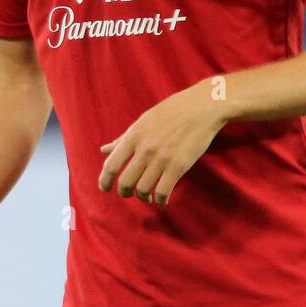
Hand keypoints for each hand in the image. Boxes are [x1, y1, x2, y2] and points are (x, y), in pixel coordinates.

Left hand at [98, 81, 227, 205]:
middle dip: (124, 192)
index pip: (111, 165)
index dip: (104, 181)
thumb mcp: (143, 121)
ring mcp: (162, 158)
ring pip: (143, 190)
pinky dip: (160, 200)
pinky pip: (162, 192)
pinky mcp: (178, 166)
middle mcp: (144, 148)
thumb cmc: (172, 111)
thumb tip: (103, 150)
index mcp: (133, 135)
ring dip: (143, 196)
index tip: (105, 188)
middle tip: (128, 193)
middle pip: (126, 182)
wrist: (202, 107)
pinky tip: (161, 199)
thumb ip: (123, 138)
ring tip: (147, 195)